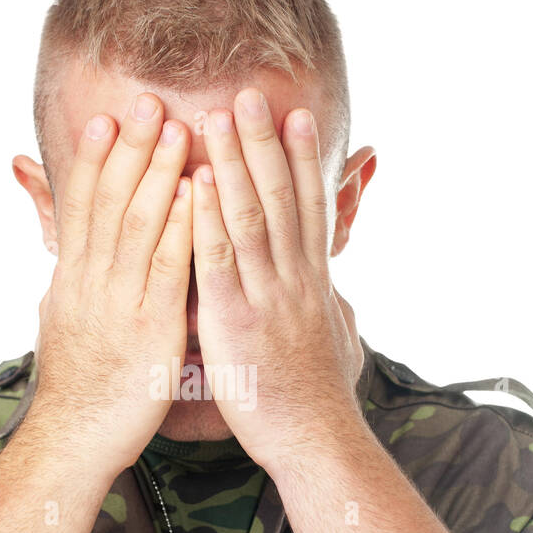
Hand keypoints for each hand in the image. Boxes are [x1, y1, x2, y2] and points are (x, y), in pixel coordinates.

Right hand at [28, 93, 192, 477]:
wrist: (72, 441)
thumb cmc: (76, 389)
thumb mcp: (60, 324)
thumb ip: (70, 282)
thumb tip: (67, 256)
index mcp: (72, 280)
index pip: (81, 207)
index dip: (93, 159)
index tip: (106, 118)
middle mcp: (91, 283)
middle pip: (110, 203)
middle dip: (129, 149)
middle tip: (146, 100)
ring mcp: (119, 303)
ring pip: (138, 226)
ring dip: (158, 173)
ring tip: (176, 127)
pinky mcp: (149, 329)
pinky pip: (168, 269)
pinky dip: (183, 227)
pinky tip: (197, 194)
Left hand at [190, 89, 365, 470]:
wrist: (316, 441)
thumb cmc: (316, 398)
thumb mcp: (333, 340)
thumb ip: (326, 306)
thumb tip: (331, 291)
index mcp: (312, 282)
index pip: (310, 207)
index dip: (304, 158)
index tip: (297, 114)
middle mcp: (294, 279)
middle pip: (282, 198)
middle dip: (266, 143)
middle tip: (252, 92)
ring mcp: (268, 298)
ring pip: (253, 218)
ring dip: (236, 163)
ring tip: (219, 115)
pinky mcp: (236, 322)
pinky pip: (221, 263)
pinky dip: (209, 219)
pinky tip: (198, 182)